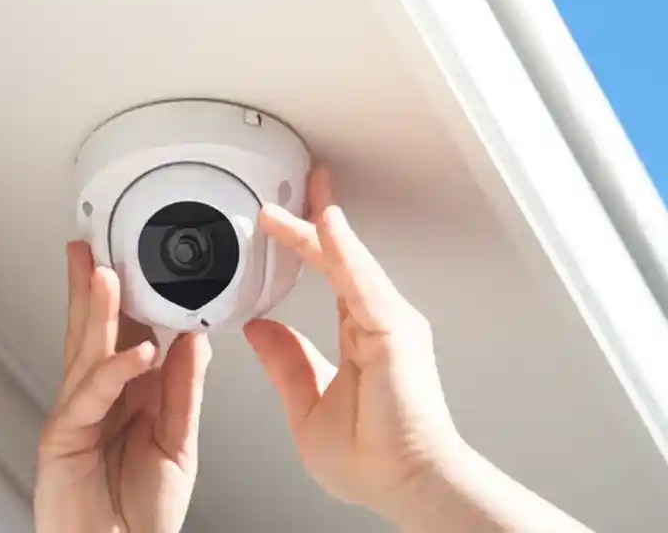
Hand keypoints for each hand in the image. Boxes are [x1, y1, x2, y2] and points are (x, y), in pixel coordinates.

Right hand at [34, 242, 211, 532]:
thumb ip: (181, 391)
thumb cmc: (138, 514)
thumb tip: (191, 340)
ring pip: (86, 354)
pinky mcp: (62, 440)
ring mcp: (74, 416)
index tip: (128, 254)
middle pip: (92, 331)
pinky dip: (114, 373)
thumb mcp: (175, 442)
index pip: (120, 332)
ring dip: (98, 313)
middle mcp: (93, 398)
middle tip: (94, 243)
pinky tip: (135, 353)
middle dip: (92, 286)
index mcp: (121, 394)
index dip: (123, 294)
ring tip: (108, 275)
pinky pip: (92, 398)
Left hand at [244, 167, 464, 522]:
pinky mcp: (395, 331)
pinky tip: (325, 223)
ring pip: (349, 261)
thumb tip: (260, 331)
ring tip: (300, 192)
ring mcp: (390, 323)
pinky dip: (343, 250)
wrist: (407, 485)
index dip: (307, 243)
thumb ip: (287, 365)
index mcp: (361, 338)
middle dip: (315, 218)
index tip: (284, 218)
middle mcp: (378, 323)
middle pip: (340, 257)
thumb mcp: (306, 408)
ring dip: (322, 225)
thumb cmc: (374, 461)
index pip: (329, 276)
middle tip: (294, 183)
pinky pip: (362, 282)